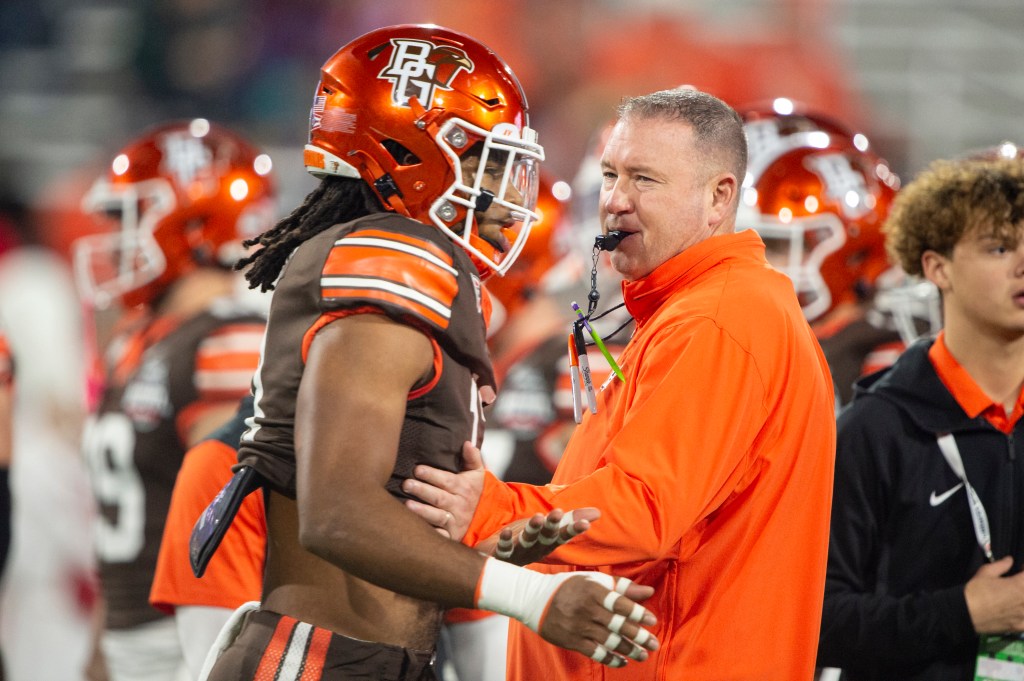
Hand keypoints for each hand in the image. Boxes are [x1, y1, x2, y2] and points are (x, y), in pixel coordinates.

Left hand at [403, 440, 484, 540]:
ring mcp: (455, 521)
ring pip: (437, 516)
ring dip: (422, 511)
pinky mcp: (452, 536)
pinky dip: (431, 533)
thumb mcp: (478, 474)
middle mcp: (459, 504)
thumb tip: (467, 442)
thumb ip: (472, 458)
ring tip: (407, 505)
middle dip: (422, 490)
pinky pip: (441, 536)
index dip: (432, 475)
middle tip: (406, 484)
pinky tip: (417, 529)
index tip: (417, 469)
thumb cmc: (478, 492)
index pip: (446, 480)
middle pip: (439, 497)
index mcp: (463, 487)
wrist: (492, 518)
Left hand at [476, 508, 598, 565]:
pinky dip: (506, 541)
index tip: (586, 523)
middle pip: (546, 536)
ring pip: (527, 540)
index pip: (563, 535)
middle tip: (558, 512)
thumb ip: (570, 520)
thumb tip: (598, 512)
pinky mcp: (502, 555)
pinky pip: (504, 549)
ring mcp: (519, 552)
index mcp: (548, 543)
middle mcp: (536, 549)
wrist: (498, 566)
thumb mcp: (548, 531)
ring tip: (537, 517)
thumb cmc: (528, 544)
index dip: (573, 529)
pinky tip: (506, 532)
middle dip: (552, 524)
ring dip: (532, 530)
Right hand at [540, 574, 658, 666]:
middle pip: (617, 625)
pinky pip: (596, 653)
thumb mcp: (594, 580)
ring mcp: (578, 626)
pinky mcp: (572, 641)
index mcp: (593, 591)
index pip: (619, 603)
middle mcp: (586, 609)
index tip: (652, 621)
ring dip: (629, 650)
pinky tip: (623, 661)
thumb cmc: (571, 587)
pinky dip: (611, 659)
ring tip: (643, 654)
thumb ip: (622, 586)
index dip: (637, 612)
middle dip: (639, 636)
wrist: (536, 600)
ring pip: (609, 641)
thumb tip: (649, 591)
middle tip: (654, 644)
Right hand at [965, 556, 1023, 632]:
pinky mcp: (1019, 626)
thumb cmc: (975, 590)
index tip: (1020, 568)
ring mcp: (1023, 615)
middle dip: (1023, 584)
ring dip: (1023, 599)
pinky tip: (1018, 612)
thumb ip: (1001, 565)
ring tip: (1017, 597)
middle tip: (1016, 583)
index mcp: (1019, 586)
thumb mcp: (985, 572)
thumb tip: (1010, 560)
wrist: (965, 612)